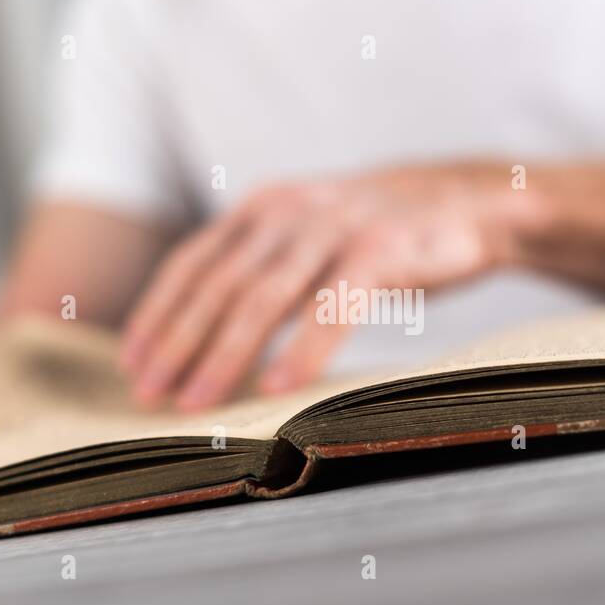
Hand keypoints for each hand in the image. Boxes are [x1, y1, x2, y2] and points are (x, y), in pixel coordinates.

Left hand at [119, 165, 518, 409]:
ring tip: (198, 402)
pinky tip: (279, 388)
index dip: (157, 314)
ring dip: (225, 355)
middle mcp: (290, 211)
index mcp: (264, 206)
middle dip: (177, 343)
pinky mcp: (380, 252)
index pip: (192, 262)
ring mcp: (335, 229)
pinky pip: (331, 308)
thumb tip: (207, 331)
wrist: (473, 202)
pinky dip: (302, 351)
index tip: (131, 362)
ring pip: (264, 298)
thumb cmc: (382, 234)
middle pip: (217, 284)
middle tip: (147, 395)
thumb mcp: (312, 236)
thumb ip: (265, 267)